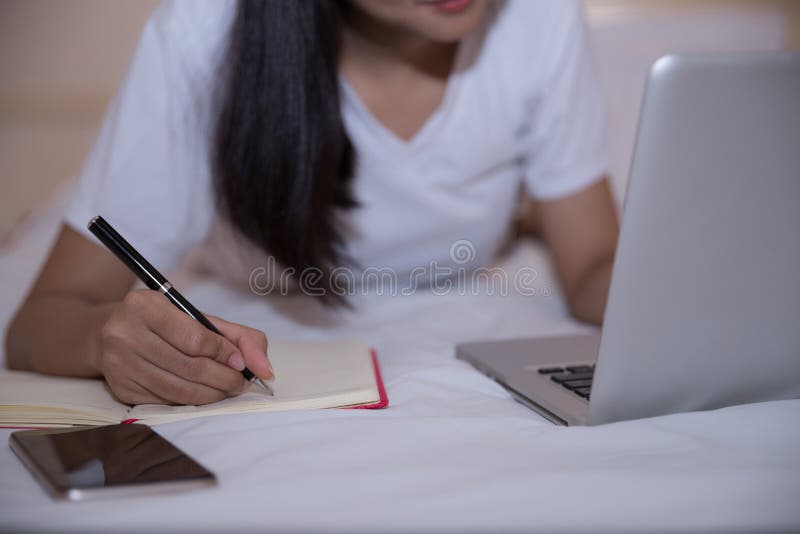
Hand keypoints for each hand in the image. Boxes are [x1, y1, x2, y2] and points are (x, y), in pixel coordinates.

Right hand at [97, 289, 273, 404]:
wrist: (117, 332)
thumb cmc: (169, 324)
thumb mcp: (203, 319)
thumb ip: (242, 338)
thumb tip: (265, 370)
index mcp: (145, 306)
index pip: (195, 338)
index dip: (224, 354)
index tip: (240, 363)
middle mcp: (124, 333)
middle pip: (189, 367)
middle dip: (223, 379)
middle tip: (240, 383)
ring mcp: (118, 363)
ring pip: (178, 390)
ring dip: (211, 395)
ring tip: (226, 390)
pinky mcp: (119, 387)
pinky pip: (165, 402)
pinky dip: (191, 402)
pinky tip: (202, 394)